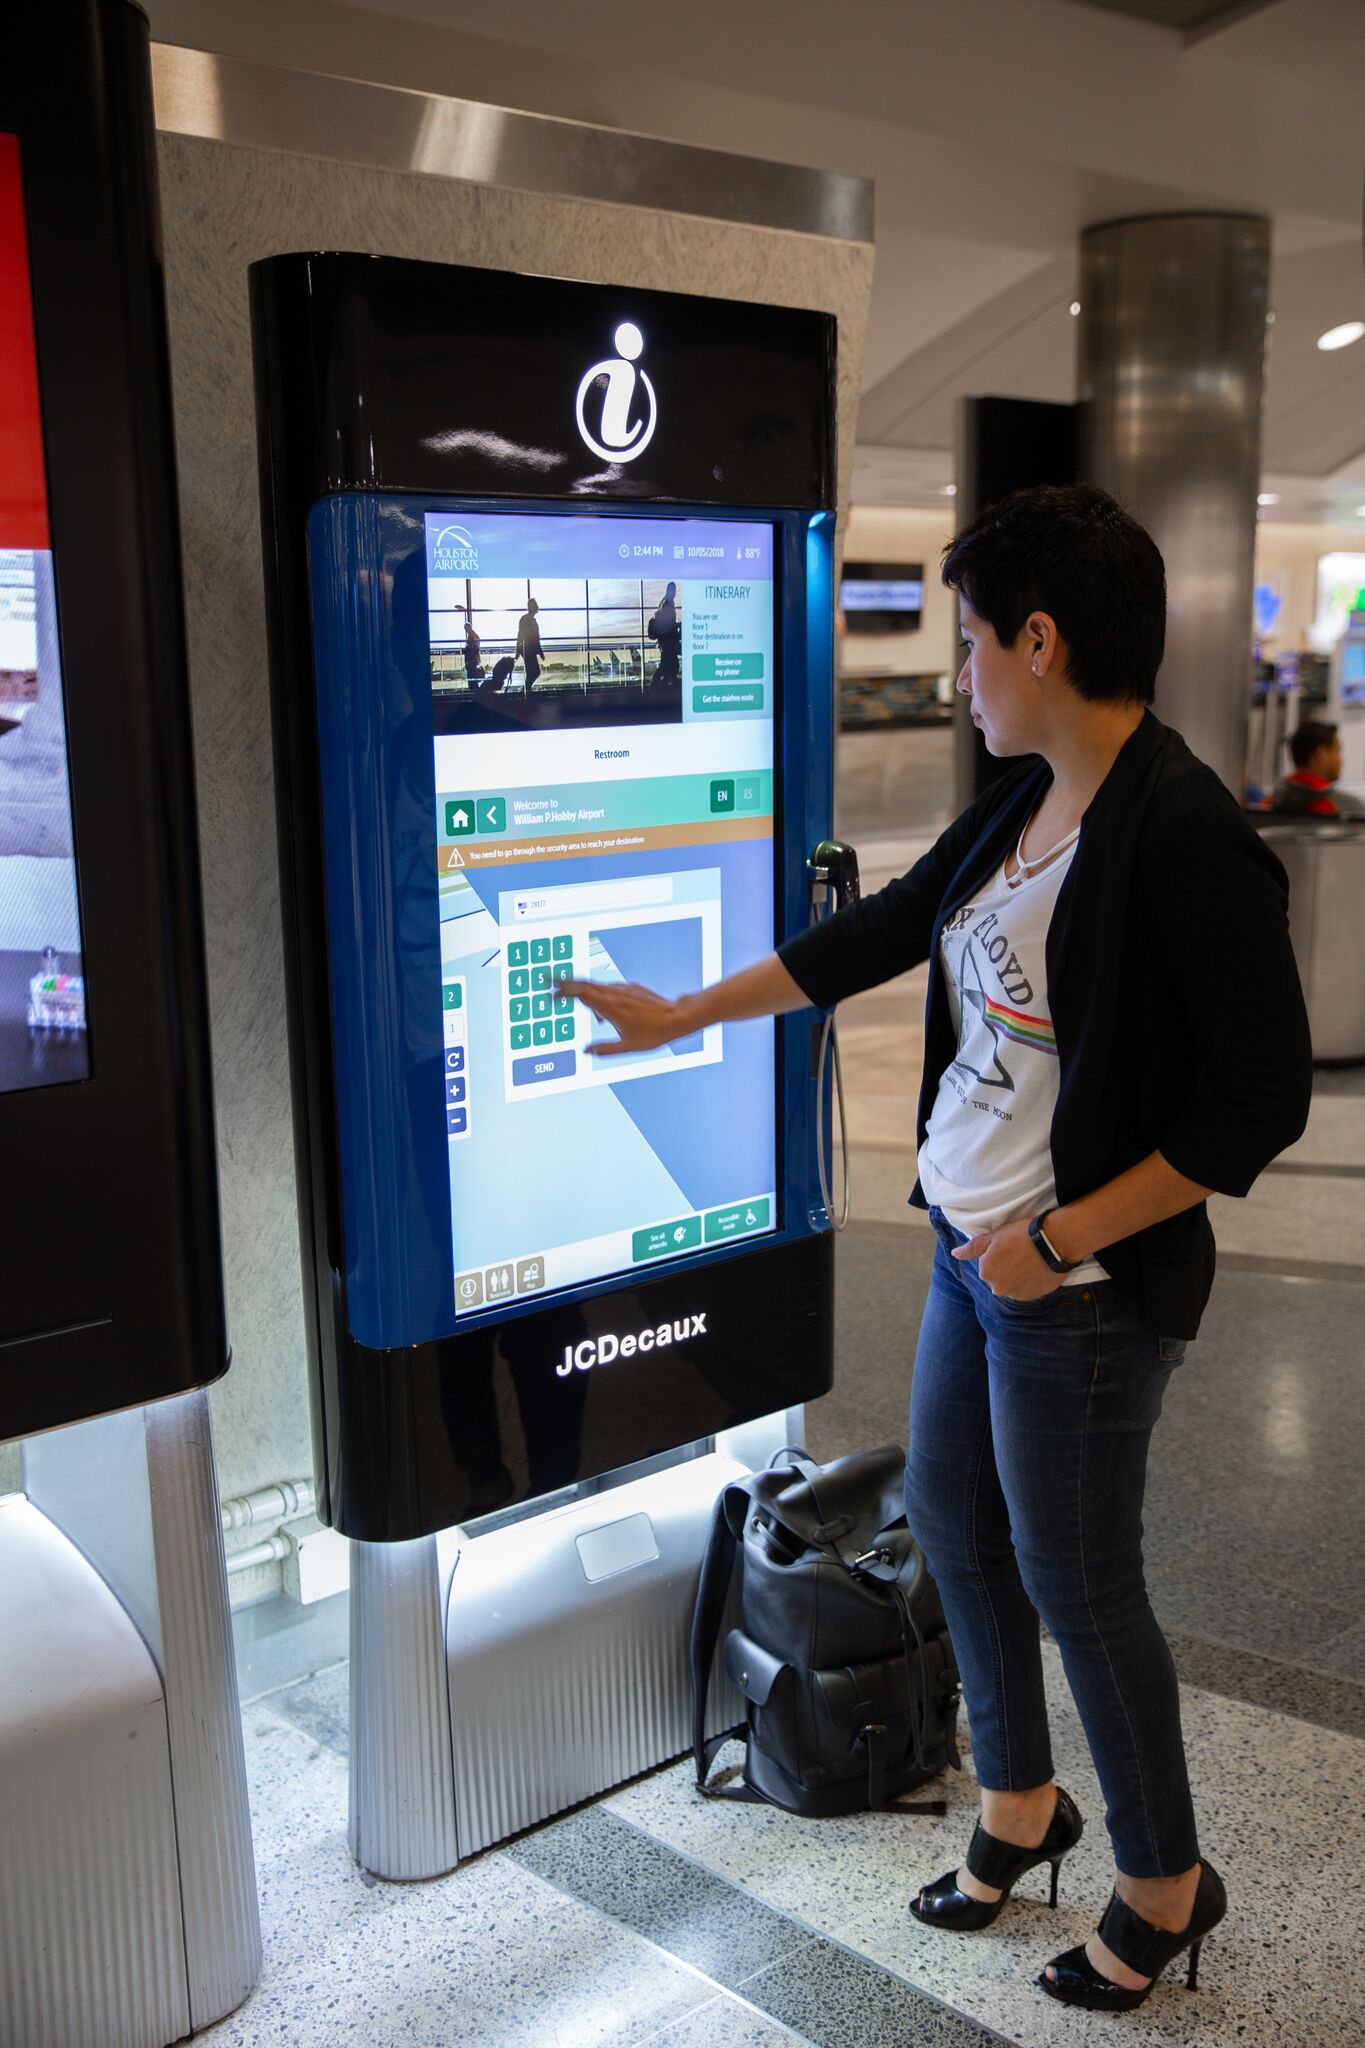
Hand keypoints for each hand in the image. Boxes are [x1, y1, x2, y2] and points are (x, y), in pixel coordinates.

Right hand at [560, 977, 693, 1057]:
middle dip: (567, 985)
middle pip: (584, 984)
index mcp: (610, 1007)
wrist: (677, 1018)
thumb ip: (604, 1049)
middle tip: (554, 987)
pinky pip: (610, 990)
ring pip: (598, 987)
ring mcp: (623, 989)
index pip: (581, 993)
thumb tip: (586, 1051)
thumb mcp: (627, 1047)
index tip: (552, 991)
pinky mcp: (631, 988)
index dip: (564, 991)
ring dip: (587, 994)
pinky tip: (609, 1014)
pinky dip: (603, 997)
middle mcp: (615, 994)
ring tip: (594, 1016)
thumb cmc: (655, 1033)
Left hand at [951, 1218, 1063, 1300]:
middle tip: (1021, 1254)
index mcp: (986, 1272)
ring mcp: (1017, 1294)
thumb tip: (955, 1254)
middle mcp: (998, 1288)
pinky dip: (1031, 1282)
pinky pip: (1028, 1291)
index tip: (1010, 1246)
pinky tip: (1038, 1269)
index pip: (988, 1266)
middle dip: (1007, 1269)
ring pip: (1013, 1286)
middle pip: (1000, 1278)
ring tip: (1031, 1261)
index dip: (999, 1255)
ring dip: (1019, 1277)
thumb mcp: (992, 1237)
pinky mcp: (1034, 1297)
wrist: (1052, 1242)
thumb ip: (972, 1248)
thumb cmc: (1020, 1235)